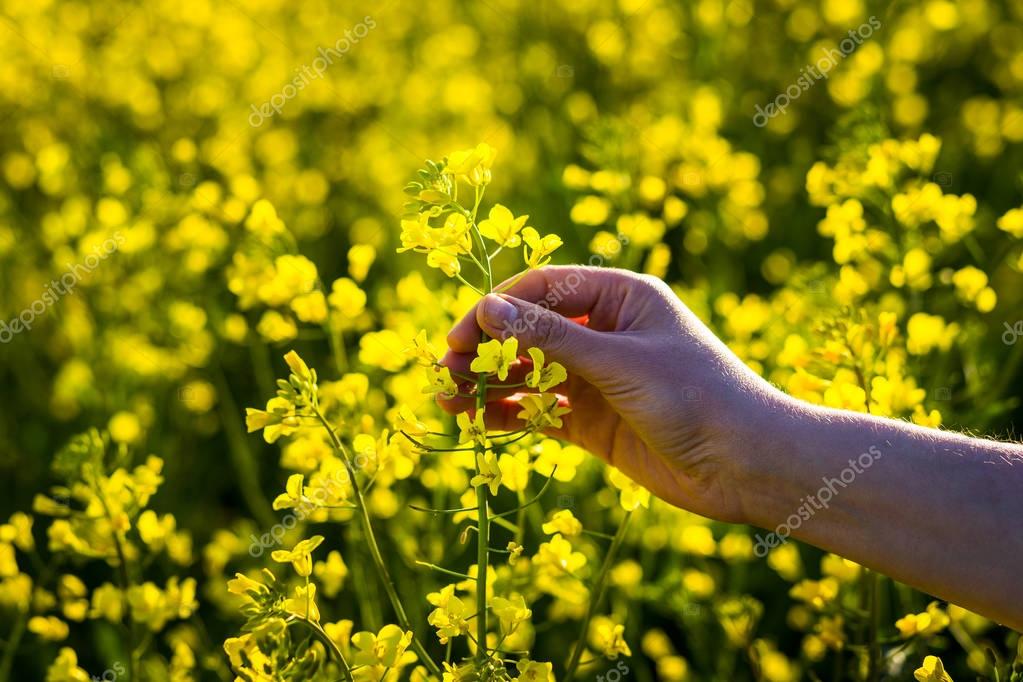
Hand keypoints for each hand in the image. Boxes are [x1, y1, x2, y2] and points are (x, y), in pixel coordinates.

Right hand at [439, 266, 786, 523]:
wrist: (747, 466)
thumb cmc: (696, 396)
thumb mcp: (619, 361)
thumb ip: (552, 337)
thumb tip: (488, 309)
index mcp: (620, 297)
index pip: (543, 290)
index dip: (497, 310)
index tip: (461, 336)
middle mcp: (606, 332)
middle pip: (530, 332)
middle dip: (486, 350)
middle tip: (444, 373)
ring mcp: (599, 378)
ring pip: (531, 373)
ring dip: (490, 384)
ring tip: (446, 402)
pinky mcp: (595, 420)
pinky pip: (542, 410)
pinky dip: (511, 413)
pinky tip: (477, 422)